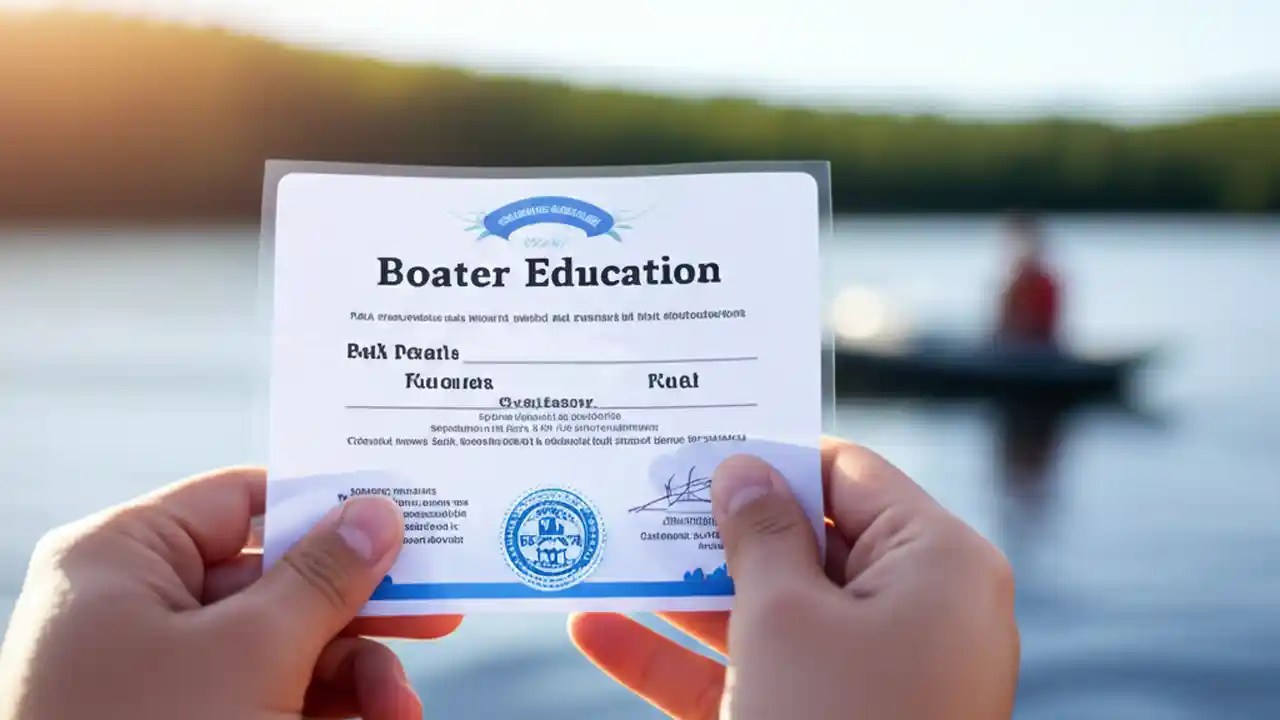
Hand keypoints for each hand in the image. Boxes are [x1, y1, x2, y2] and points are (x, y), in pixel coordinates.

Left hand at [0, 467, 461, 719]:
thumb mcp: (250, 652)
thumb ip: (323, 578)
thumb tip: (376, 514)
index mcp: (120, 558)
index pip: (240, 499)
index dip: (324, 505)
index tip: (401, 512)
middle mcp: (133, 608)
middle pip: (276, 579)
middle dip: (359, 610)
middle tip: (435, 609)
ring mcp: (158, 674)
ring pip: (283, 646)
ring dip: (355, 675)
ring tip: (399, 707)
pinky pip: (269, 695)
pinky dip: (327, 708)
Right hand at [569, 438, 1018, 718]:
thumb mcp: (783, 617)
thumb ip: (757, 533)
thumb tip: (741, 469)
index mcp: (935, 564)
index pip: (849, 476)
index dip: (773, 457)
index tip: (701, 441)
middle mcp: (914, 613)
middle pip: (804, 544)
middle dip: (718, 527)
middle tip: (647, 493)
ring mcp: (868, 675)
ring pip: (769, 612)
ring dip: (686, 591)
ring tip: (610, 552)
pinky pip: (753, 673)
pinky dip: (683, 658)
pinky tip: (597, 632)